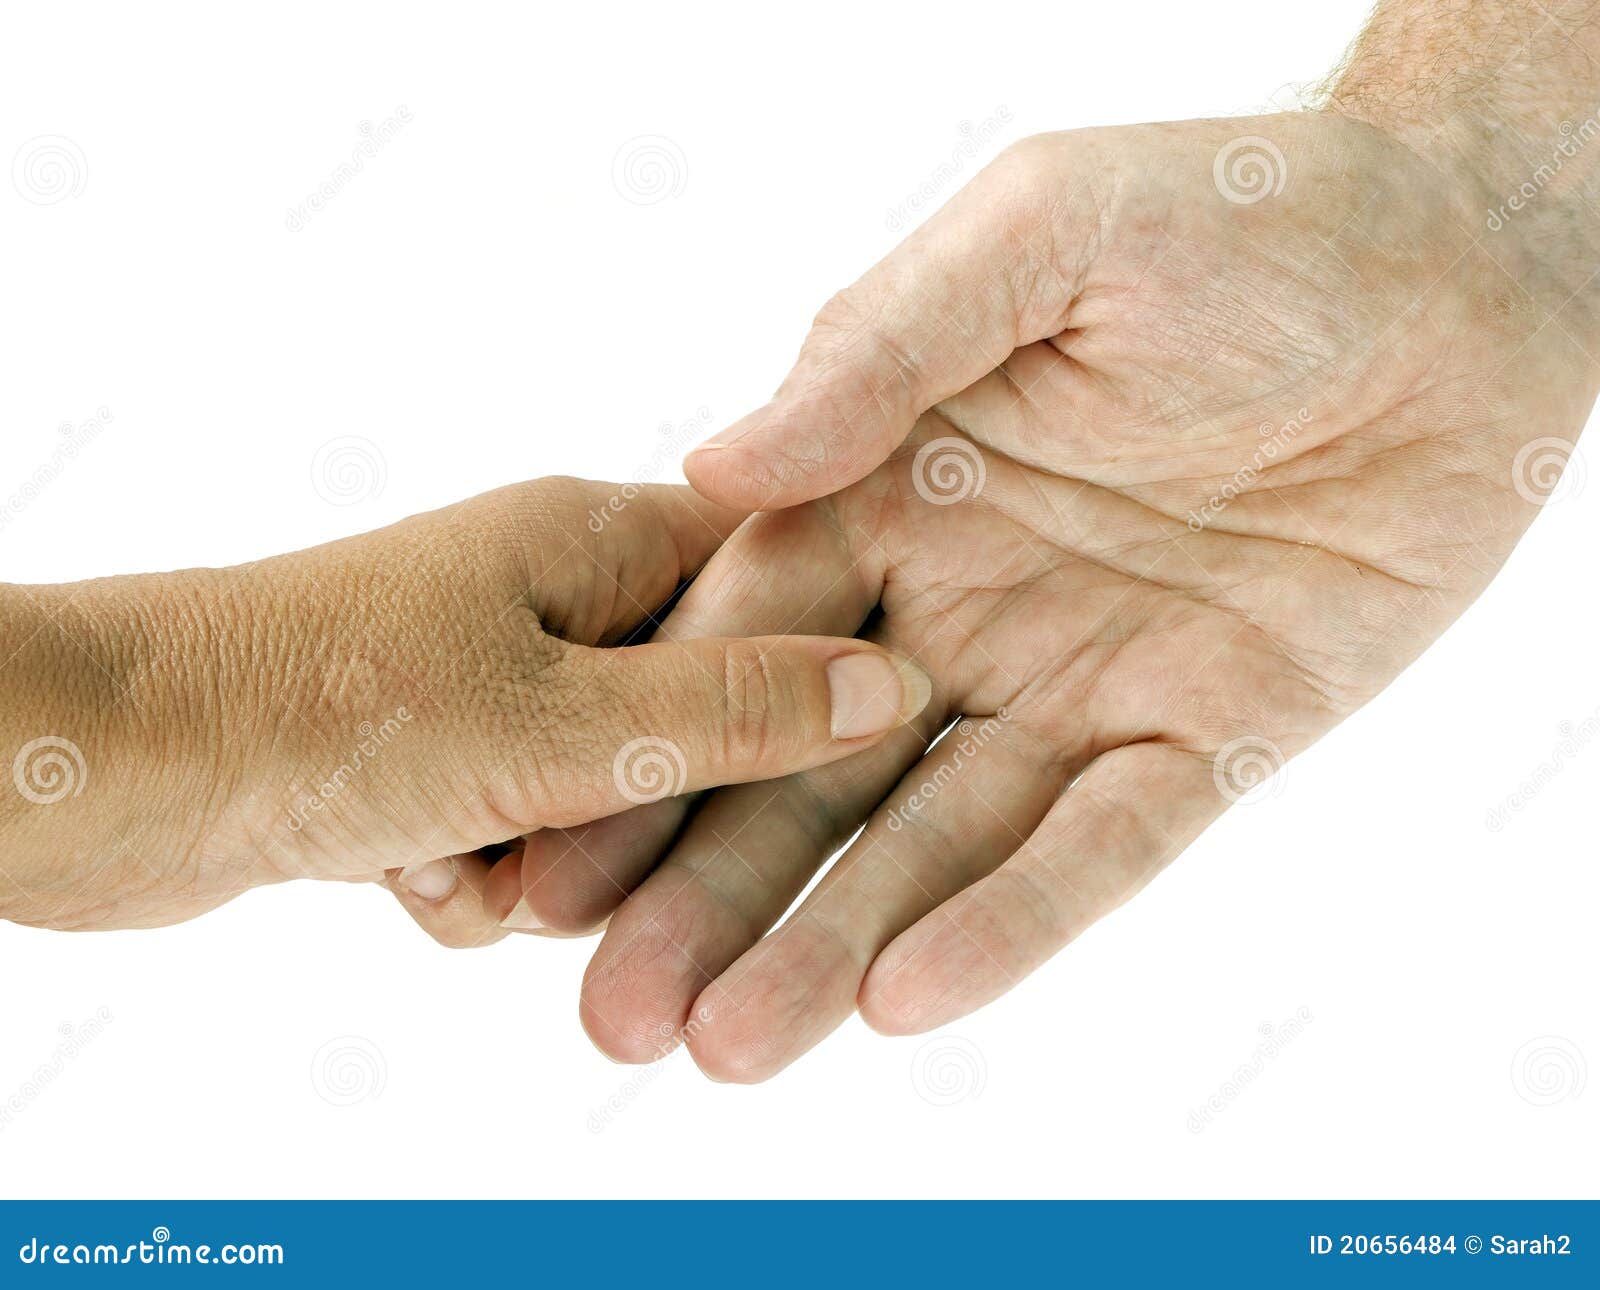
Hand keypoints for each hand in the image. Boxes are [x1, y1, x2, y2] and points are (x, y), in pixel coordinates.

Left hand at [0, 479, 929, 940]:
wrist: (105, 771)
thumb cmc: (327, 709)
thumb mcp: (565, 723)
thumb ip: (735, 712)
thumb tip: (892, 686)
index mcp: (598, 538)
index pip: (775, 584)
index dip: (811, 677)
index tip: (834, 766)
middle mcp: (553, 601)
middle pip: (693, 720)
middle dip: (649, 814)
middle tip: (593, 853)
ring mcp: (490, 683)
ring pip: (608, 804)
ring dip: (546, 864)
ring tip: (462, 858)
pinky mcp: (434, 760)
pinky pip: (520, 843)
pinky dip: (474, 881)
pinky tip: (404, 874)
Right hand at [512, 44, 1598, 1072]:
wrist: (1465, 273)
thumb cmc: (1240, 217)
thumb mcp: (1038, 234)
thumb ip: (877, 346)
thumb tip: (715, 465)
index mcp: (888, 487)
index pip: (738, 636)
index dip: (643, 747)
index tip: (549, 858)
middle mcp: (959, 604)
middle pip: (809, 767)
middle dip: (710, 889)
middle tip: (614, 1016)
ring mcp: (1074, 681)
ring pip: (934, 837)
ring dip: (832, 943)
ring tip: (726, 1049)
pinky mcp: (1202, 739)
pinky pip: (1100, 847)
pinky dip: (1011, 921)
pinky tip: (907, 998)